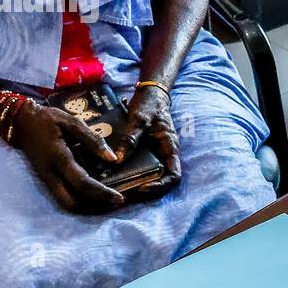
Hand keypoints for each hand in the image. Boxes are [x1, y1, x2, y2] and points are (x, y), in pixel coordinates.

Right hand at [10, 100, 123, 213]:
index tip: (119, 198)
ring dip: (87, 207)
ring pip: (66, 204)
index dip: (102, 193)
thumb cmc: (48, 119)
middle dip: (94, 207)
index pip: (82, 183)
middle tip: (114, 203)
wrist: (20, 121)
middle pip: (72, 203)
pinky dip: (79, 201)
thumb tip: (112, 159)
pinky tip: (94, 195)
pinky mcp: (45, 180)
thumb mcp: (72, 123)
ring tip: (107, 202)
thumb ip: (93, 140)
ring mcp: (45, 179)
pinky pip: (62, 197)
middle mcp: (50, 173)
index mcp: (59, 158)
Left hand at [113, 84, 181, 198]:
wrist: (149, 94)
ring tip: (117, 188)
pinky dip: (129, 174)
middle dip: (144, 190)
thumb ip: (129, 139)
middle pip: (160, 181)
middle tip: (124, 193)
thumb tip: (117, 160)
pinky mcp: (144, 153)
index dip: (160, 186)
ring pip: (149, 176)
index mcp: (170, 149)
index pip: (174, 176)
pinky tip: (114, 175)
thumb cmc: (149, 105)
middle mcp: (164, 155)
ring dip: (135, 184)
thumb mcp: (139, 120)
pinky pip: (139, 167)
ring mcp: (154, 155)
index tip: (141, 187)